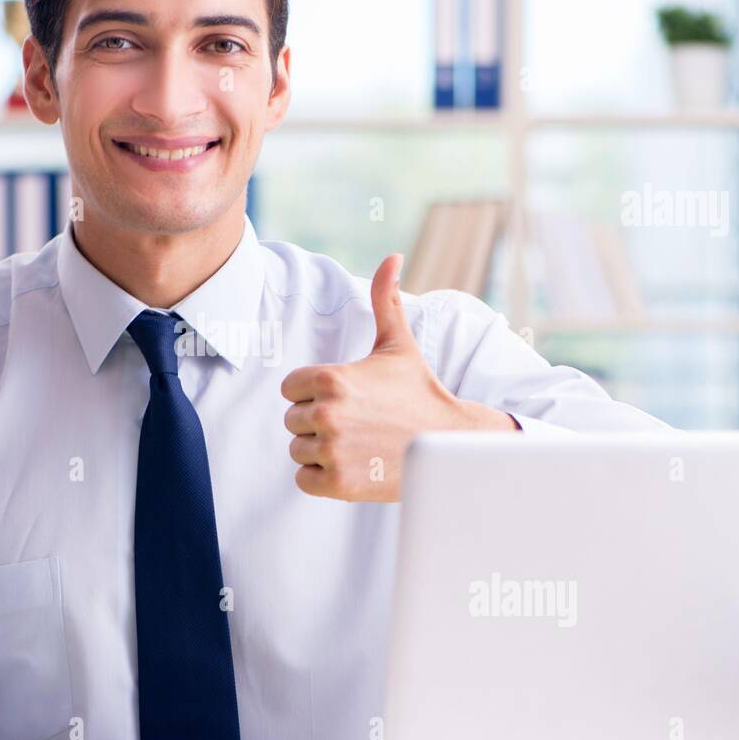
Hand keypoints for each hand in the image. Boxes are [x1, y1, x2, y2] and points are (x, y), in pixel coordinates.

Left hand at [280, 254, 516, 501]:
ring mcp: (332, 450)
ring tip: (359, 444)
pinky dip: (323, 478)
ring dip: (321, 451)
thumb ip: (385, 300)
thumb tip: (392, 256)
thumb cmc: (419, 392)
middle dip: (319, 423)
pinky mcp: (338, 483)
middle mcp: (328, 413)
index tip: (348, 398)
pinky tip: (353, 466)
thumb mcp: (398, 345)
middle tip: (358, 423)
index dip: (314, 394)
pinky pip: (304, 479)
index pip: (290, 389)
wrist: (448, 442)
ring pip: (298, 450)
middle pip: (293, 420)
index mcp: (331, 378)